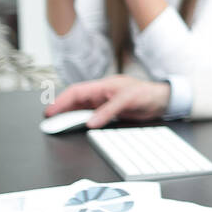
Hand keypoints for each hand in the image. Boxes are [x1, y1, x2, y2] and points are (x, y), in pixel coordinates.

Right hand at [45, 75, 170, 126]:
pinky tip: (74, 126)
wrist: (162, 100)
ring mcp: (103, 102)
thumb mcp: (128, 100)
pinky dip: (80, 120)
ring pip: (80, 108)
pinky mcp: (108, 111)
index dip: (61, 101)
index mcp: (102, 86)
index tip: (50, 112)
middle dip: (60, 109)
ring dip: (69, 115)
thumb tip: (91, 122)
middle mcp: (100, 93)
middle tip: (49, 121)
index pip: (76, 92)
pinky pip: (90, 115)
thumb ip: (108, 111)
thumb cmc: (147, 93)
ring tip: (57, 124)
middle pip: (75, 100)